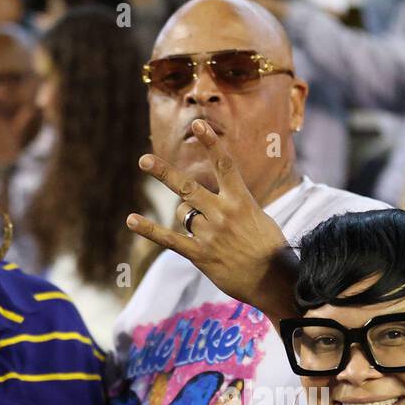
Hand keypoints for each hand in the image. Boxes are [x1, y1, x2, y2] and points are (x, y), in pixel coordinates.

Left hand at [127, 119, 293, 316]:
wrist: (273, 280)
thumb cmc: (270, 248)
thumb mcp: (260, 217)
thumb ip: (237, 204)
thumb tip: (215, 198)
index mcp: (242, 200)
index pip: (224, 165)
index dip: (211, 143)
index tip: (198, 124)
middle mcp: (223, 214)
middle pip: (188, 187)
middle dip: (164, 173)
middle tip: (143, 160)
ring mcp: (210, 234)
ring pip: (183, 213)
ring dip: (185, 215)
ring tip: (199, 226)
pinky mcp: (201, 255)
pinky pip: (169, 239)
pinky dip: (149, 229)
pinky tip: (131, 219)